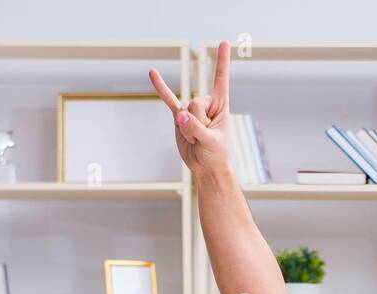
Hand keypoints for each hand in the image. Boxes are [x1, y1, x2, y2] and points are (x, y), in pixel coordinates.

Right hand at [149, 40, 230, 175]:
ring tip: (196, 141)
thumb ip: (196, 128)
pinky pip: (168, 100)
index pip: (220, 80)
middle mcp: (205, 103)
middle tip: (204, 139)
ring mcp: (191, 110)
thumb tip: (180, 114)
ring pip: (183, 113)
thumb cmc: (216, 154)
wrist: (205, 168)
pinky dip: (160, 87)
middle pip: (195, 104)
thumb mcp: (211, 142)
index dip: (221, 62)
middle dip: (197, 125)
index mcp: (220, 105)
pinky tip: (152, 72)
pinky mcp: (178, 117)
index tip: (224, 42)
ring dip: (188, 132)